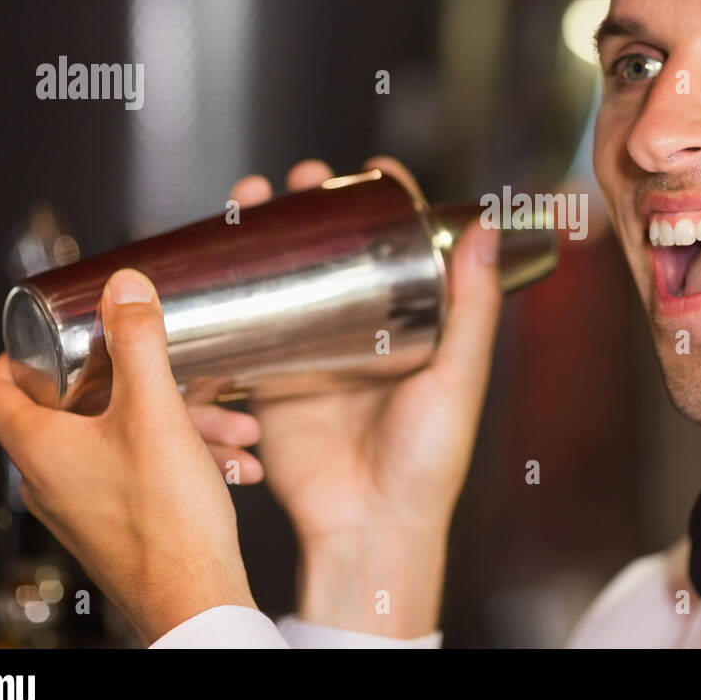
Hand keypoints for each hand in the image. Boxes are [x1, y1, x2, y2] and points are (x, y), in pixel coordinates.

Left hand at [0, 269, 257, 644]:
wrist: (197, 599)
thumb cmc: (166, 521)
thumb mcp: (157, 413)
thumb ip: (138, 344)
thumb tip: (123, 289)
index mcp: (41, 447)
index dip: (20, 354)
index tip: (59, 336)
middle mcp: (52, 478)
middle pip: (78, 407)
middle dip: (142, 382)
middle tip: (172, 369)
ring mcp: (84, 503)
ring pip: (123, 439)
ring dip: (179, 422)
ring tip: (230, 427)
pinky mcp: (118, 522)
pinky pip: (144, 471)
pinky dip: (184, 457)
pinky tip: (233, 463)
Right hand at [224, 157, 502, 637]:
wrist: (367, 529)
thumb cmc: (426, 463)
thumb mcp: (458, 380)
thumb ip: (473, 312)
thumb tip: (486, 231)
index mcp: (409, 326)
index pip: (397, 246)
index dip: (383, 204)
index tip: (372, 170)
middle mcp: (359, 331)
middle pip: (331, 250)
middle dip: (311, 206)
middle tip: (300, 179)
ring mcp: (311, 353)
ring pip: (284, 276)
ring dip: (264, 232)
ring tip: (252, 197)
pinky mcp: (269, 380)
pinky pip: (245, 326)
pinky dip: (228, 289)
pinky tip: (214, 258)